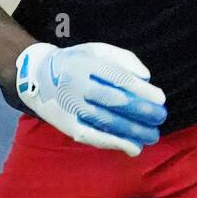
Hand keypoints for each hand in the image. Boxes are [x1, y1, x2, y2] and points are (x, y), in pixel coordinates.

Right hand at [15, 42, 166, 156]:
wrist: (36, 77)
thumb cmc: (76, 62)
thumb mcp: (97, 50)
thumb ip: (124, 59)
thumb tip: (146, 78)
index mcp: (86, 64)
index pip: (118, 78)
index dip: (141, 90)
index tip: (160, 99)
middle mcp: (77, 86)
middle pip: (114, 101)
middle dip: (141, 112)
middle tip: (160, 117)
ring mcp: (71, 108)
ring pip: (106, 122)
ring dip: (133, 131)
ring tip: (153, 135)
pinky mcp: (68, 126)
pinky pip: (94, 137)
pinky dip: (115, 144)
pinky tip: (134, 148)